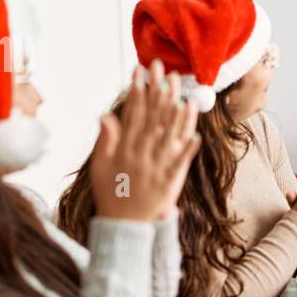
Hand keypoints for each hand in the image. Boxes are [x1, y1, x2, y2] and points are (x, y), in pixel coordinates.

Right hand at [90, 62, 200, 222]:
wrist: (123, 225)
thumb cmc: (111, 193)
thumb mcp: (100, 166)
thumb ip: (105, 140)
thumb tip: (105, 115)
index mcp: (123, 150)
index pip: (132, 115)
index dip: (137, 93)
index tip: (141, 72)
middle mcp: (140, 156)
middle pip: (152, 120)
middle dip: (158, 93)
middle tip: (164, 70)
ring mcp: (156, 169)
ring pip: (167, 138)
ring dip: (177, 116)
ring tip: (185, 94)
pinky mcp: (169, 182)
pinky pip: (180, 163)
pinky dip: (187, 149)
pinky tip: (196, 134)